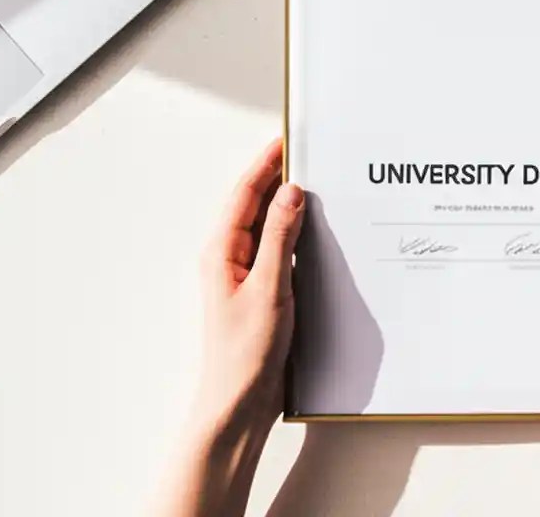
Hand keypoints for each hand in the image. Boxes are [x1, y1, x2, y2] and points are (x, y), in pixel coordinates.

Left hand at [195, 138, 304, 432]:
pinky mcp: (264, 291)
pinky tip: (317, 232)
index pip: (246, 193)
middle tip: (308, 151)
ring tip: (317, 182)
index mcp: (222, 251)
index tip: (288, 138)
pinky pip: (280, 250)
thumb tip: (291, 192)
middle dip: (279, 175)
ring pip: (269, 227)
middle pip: (256, 204)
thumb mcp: (270, 288)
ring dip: (290, 205)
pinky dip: (297, 234)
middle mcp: (231, 258)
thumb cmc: (245, 354)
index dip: (267, 163)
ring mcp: (247, 275)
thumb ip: (281, 237)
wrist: (240, 403)